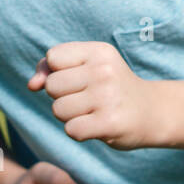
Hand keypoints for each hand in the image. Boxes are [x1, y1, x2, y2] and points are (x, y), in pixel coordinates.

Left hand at [27, 41, 166, 148]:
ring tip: (93, 111)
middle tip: (88, 98)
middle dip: (63, 96)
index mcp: (99, 51)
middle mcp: (104, 71)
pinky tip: (96, 126)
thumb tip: (32, 85)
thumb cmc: (110, 88)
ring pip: (58, 110)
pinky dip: (79, 132)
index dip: (57, 72)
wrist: (151, 112)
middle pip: (52, 86)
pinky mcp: (109, 122)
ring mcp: (108, 97)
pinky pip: (71, 130)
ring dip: (70, 116)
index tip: (79, 78)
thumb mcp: (86, 67)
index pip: (52, 57)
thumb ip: (50, 68)